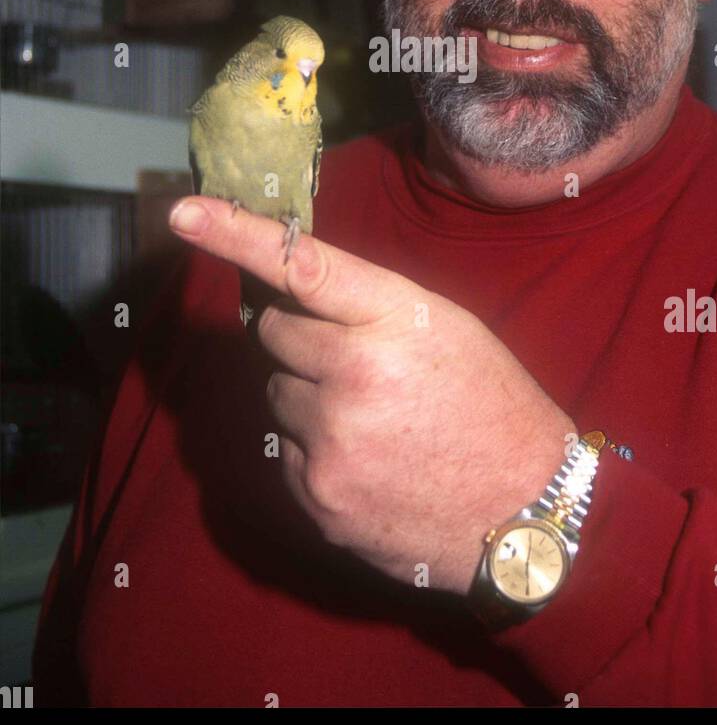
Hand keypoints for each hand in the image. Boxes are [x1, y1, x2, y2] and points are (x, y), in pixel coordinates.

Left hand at [168, 197, 577, 595]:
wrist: (524, 513)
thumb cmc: (490, 406)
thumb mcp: (447, 328)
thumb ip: (367, 306)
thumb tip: (290, 297)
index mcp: (394, 321)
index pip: (301, 266)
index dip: (235, 234)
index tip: (184, 212)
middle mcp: (354, 375)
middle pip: (274, 333)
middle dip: (302, 340)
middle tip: (358, 363)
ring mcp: (331, 441)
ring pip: (276, 394)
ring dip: (307, 398)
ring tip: (374, 420)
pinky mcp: (316, 496)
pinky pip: (283, 452)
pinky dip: (313, 450)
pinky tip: (368, 460)